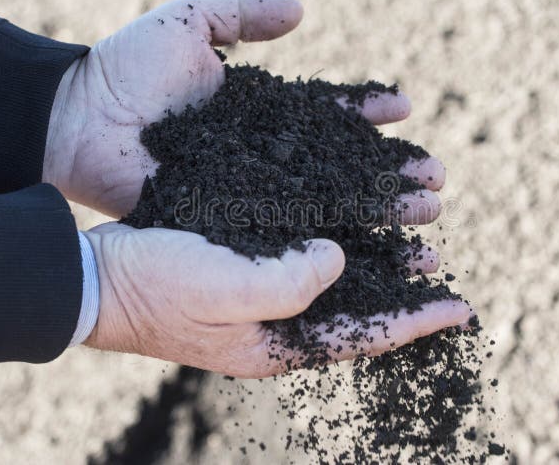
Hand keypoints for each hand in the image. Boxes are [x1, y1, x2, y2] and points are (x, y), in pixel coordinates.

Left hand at [43, 0, 446, 218]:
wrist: (78, 119)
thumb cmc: (128, 67)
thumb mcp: (189, 24)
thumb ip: (244, 13)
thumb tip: (303, 11)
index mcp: (261, 110)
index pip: (328, 113)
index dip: (366, 114)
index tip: (405, 111)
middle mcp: (264, 155)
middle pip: (340, 165)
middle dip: (388, 172)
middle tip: (436, 183)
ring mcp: (249, 191)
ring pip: (325, 203)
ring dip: (375, 210)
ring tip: (423, 214)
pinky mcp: (229, 221)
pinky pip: (285, 230)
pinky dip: (327, 238)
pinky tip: (368, 244)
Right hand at [82, 223, 474, 377]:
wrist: (97, 275)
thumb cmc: (156, 287)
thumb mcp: (226, 290)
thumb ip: (293, 282)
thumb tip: (340, 257)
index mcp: (278, 342)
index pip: (364, 335)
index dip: (415, 320)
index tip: (461, 307)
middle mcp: (275, 322)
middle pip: (355, 307)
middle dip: (400, 287)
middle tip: (438, 261)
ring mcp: (257, 294)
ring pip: (333, 277)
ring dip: (373, 256)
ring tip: (409, 235)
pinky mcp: (242, 264)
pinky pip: (301, 252)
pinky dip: (332, 236)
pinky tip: (346, 216)